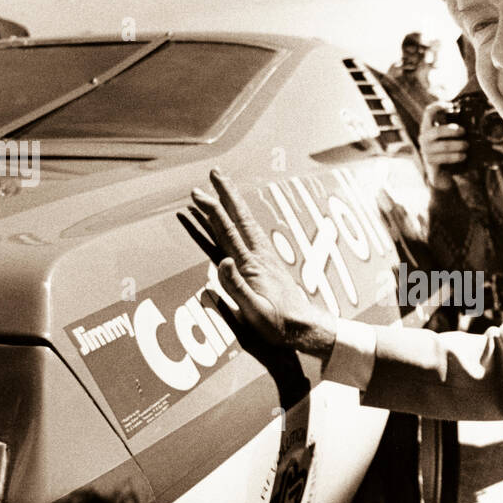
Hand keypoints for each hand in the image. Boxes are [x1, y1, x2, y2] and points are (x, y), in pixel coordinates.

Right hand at [183, 168, 337, 354]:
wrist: (305, 329)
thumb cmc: (278, 325)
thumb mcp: (254, 312)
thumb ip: (237, 287)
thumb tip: (224, 261)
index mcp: (251, 266)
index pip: (228, 232)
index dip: (212, 211)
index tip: (197, 194)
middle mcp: (258, 257)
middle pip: (239, 218)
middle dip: (226, 195)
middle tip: (214, 173)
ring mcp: (264, 259)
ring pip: (245, 224)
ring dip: (233, 204)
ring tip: (222, 188)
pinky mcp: (268, 265)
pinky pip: (249, 236)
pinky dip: (239, 222)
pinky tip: (237, 220)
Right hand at [419, 102, 467, 188]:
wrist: (442, 174)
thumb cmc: (448, 150)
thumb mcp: (450, 136)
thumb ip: (455, 126)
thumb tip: (473, 114)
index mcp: (428, 127)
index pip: (428, 112)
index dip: (439, 107)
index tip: (453, 106)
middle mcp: (424, 137)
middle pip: (437, 131)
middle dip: (451, 130)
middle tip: (464, 131)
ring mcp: (426, 150)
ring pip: (443, 146)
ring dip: (457, 145)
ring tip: (467, 145)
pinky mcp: (430, 162)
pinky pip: (443, 158)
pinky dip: (455, 156)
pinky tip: (464, 156)